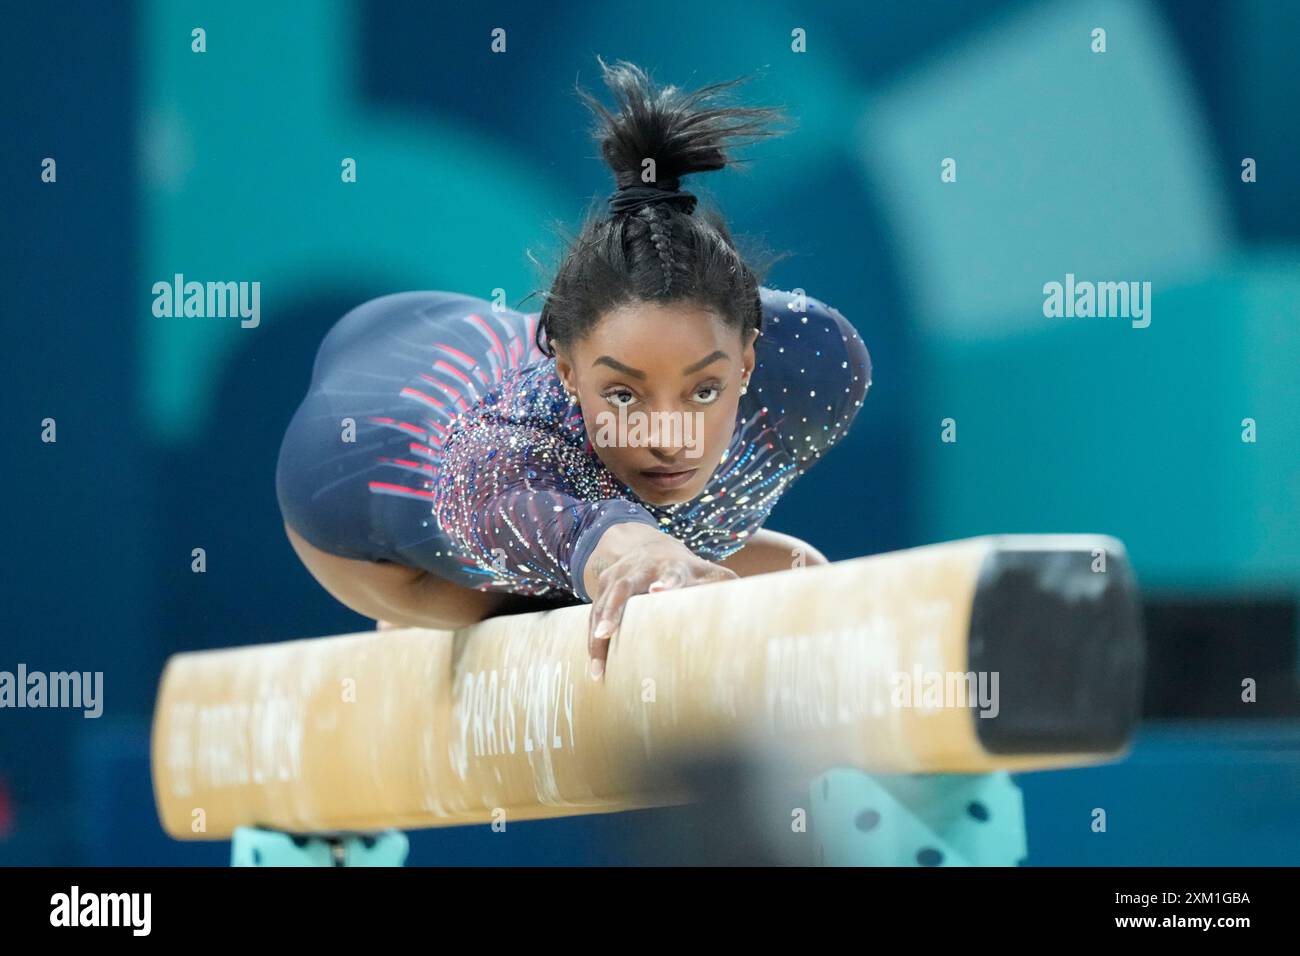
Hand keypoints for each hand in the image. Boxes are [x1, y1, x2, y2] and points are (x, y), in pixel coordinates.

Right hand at [586, 536, 735, 678]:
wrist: (648, 546)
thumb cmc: (687, 570)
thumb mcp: (709, 574)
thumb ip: (727, 588)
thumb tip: (761, 609)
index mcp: (672, 566)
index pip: (670, 573)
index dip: (666, 582)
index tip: (659, 592)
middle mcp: (641, 569)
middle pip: (625, 588)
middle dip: (613, 610)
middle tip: (607, 633)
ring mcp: (618, 577)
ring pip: (603, 604)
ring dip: (597, 633)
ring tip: (597, 666)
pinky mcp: (603, 587)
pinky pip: (592, 614)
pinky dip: (591, 640)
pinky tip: (595, 667)